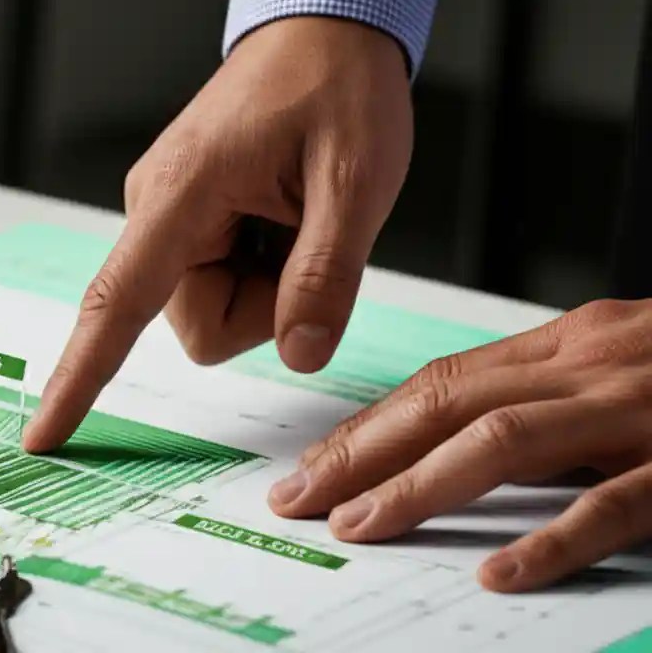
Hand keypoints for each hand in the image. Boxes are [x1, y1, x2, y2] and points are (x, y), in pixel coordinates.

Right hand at [23, 16, 412, 451]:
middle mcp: (158, 208)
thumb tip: (300, 355)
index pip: (117, 305)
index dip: (80, 377)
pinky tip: (282, 213)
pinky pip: (221, 280)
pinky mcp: (189, 218)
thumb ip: (326, 274)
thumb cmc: (335, 86)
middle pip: (200, 324)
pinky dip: (263, 267)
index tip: (44, 435)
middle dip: (265, 305)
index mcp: (181, 196)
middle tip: (310, 233)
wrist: (323, 32)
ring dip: (269, 284)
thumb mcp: (356, 180)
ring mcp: (170, 214)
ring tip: (297, 213)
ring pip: (215, 309)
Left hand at [269, 299, 651, 591]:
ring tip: (357, 525)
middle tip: (298, 496)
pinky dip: (548, 541)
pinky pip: (609, 507)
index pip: (442, 383)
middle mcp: (586, 369)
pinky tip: (496, 571)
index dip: (371, 426)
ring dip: (417, 486)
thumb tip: (465, 439)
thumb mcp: (620, 362)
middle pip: (446, 405)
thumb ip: (546, 396)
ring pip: (502, 442)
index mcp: (566, 346)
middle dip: (360, 452)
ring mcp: (631, 413)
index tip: (316, 463)